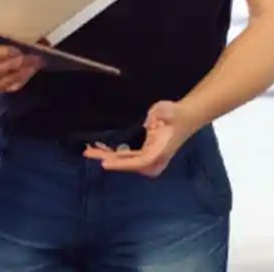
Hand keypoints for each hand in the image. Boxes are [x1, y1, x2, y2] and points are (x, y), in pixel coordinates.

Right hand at [0, 45, 42, 97]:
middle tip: (43, 50)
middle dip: (30, 58)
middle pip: (15, 65)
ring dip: (29, 70)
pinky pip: (8, 87)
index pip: (7, 53)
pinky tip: (25, 75)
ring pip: (15, 77)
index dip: (22, 48)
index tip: (34, 40)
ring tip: (38, 62)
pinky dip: (20, 80)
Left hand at [82, 100, 201, 177]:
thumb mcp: (167, 111)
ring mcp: (149, 160)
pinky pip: (126, 157)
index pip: (139, 161)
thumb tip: (150, 122)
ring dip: (107, 156)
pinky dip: (113, 154)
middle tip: (88, 153)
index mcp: (159, 152)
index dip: (121, 163)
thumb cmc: (175, 114)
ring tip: (89, 151)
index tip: (105, 163)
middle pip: (127, 163)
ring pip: (125, 161)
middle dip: (107, 158)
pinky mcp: (144, 156)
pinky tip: (100, 149)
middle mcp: (154, 160)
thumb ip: (161, 115)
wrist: (184, 118)